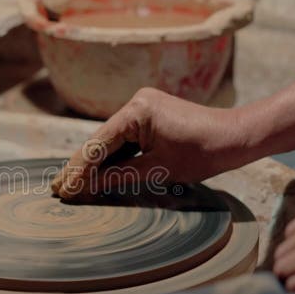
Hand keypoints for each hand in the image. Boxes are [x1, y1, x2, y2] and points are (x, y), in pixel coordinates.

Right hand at [51, 87, 248, 197]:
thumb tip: (89, 186)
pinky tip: (97, 175)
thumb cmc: (204, 152)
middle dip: (81, 167)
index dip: (79, 170)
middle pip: (101, 141)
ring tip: (71, 186)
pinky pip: (125, 139)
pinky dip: (113, 158)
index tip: (64, 189)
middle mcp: (136, 103)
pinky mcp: (150, 116)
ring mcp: (143, 108)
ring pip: (111, 141)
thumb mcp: (160, 169)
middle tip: (58, 189)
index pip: (98, 144)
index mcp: (137, 111)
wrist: (236, 136)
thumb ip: (121, 176)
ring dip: (95, 164)